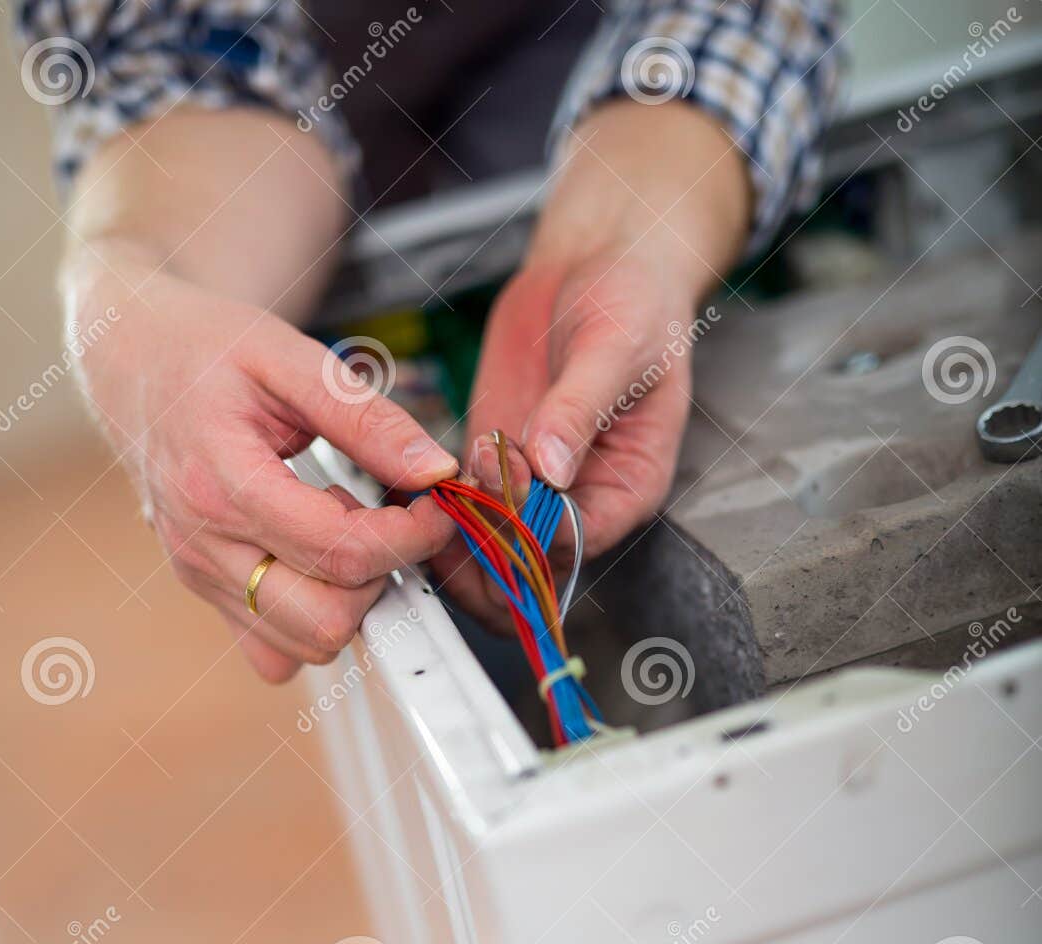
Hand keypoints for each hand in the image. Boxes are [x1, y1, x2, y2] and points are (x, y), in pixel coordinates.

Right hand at [69, 254, 456, 682]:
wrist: (130, 359)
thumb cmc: (207, 350)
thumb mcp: (292, 358)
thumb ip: (368, 419)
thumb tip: (436, 471)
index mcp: (222, 483)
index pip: (342, 551)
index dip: (411, 536)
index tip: (435, 503)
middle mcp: (203, 545)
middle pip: (329, 618)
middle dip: (383, 574)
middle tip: (386, 516)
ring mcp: (200, 576)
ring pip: (309, 644)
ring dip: (351, 597)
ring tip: (342, 527)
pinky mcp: (205, 592)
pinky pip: (276, 652)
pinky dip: (313, 621)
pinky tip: (314, 561)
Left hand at [430, 101, 749, 623]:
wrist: (594, 264)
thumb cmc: (632, 301)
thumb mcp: (616, 346)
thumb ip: (580, 408)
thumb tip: (552, 465)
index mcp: (627, 486)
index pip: (577, 541)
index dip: (533, 529)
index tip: (506, 488)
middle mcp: (581, 500)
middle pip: (531, 566)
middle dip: (489, 545)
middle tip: (461, 499)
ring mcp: (534, 487)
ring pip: (491, 552)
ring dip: (458, 533)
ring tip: (442, 486)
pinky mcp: (495, 465)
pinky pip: (464, 513)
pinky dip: (440, 510)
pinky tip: (423, 485)